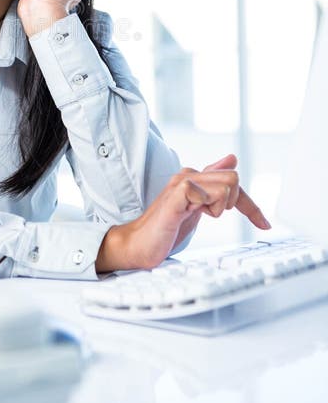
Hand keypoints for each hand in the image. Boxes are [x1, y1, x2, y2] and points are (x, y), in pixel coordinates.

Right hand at [95, 153, 271, 272]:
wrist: (138, 244)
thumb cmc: (165, 228)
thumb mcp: (197, 207)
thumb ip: (213, 184)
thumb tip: (231, 158)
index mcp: (196, 179)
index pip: (234, 182)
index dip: (252, 205)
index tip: (264, 224)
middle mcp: (189, 176)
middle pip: (234, 178)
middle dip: (231, 203)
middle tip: (210, 215)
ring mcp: (181, 184)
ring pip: (226, 184)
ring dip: (218, 207)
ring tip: (198, 215)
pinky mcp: (175, 195)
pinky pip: (203, 192)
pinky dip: (205, 206)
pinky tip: (190, 213)